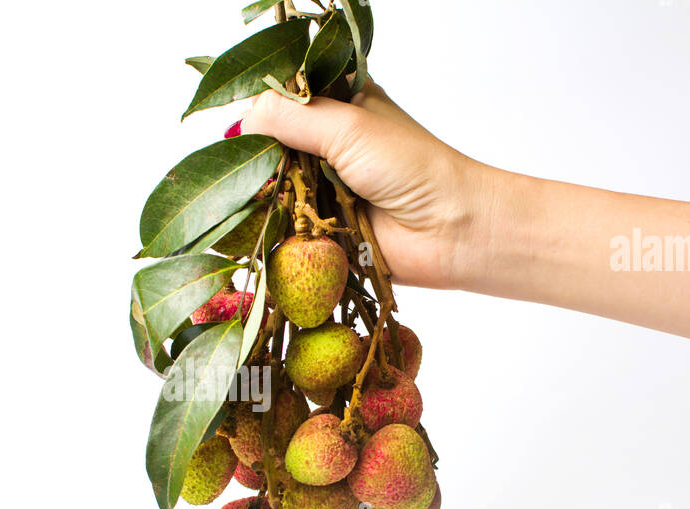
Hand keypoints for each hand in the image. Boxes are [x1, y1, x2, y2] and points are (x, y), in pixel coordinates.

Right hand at [240, 81, 489, 289]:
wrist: (450, 230)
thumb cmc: (412, 167)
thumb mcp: (348, 126)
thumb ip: (290, 118)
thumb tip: (239, 125)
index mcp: (338, 101)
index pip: (281, 96)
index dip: (260, 110)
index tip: (246, 128)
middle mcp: (328, 140)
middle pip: (269, 143)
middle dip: (257, 157)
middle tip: (252, 170)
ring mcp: (322, 184)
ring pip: (271, 184)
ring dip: (263, 194)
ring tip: (256, 199)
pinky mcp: (320, 224)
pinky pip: (282, 222)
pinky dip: (271, 225)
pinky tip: (259, 226)